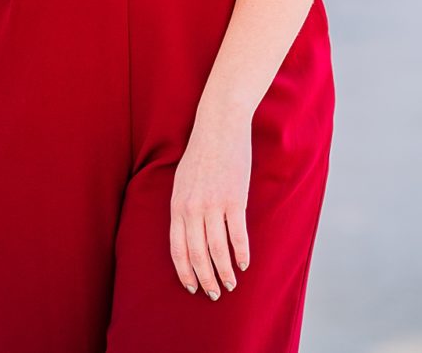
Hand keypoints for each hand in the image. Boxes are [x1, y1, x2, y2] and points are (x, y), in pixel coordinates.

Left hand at [169, 115, 250, 300]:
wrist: (218, 127)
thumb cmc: (201, 155)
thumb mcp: (183, 182)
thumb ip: (184, 207)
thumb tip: (189, 233)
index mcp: (177, 205)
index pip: (177, 248)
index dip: (184, 271)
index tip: (191, 288)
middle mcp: (192, 208)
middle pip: (197, 254)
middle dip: (205, 279)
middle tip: (214, 295)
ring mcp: (213, 204)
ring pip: (217, 249)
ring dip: (224, 272)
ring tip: (230, 285)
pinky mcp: (235, 199)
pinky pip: (237, 234)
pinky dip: (241, 253)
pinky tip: (244, 264)